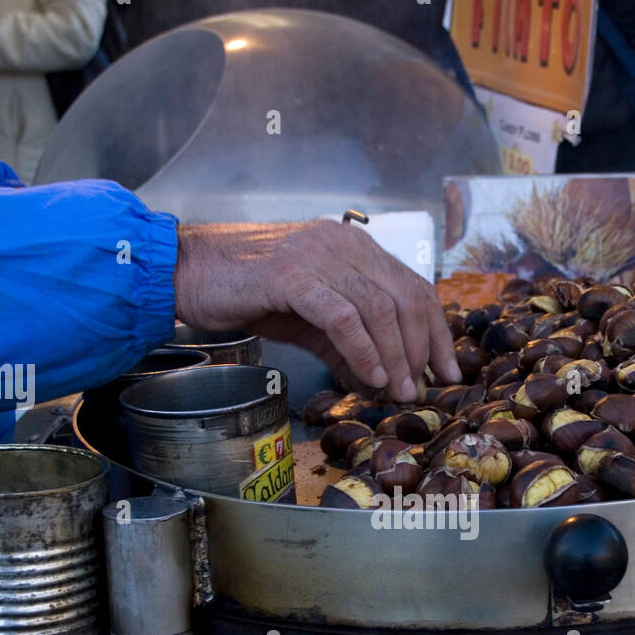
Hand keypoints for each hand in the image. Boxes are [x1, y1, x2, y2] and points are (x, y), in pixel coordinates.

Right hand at [174, 219, 459, 401]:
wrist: (188, 274)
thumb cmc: (248, 293)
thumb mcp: (309, 320)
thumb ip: (348, 345)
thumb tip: (385, 382)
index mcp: (353, 247)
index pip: (413, 287)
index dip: (436, 332)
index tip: (445, 371)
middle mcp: (342, 244)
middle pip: (405, 297)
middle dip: (420, 350)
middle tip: (418, 390)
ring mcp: (317, 256)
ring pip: (379, 308)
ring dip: (395, 356)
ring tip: (397, 391)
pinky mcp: (290, 276)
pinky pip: (343, 316)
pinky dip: (363, 350)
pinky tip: (370, 376)